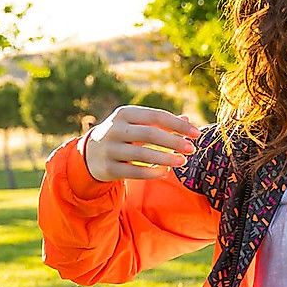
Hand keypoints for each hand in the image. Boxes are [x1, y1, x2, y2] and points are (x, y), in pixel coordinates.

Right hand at [83, 106, 200, 182]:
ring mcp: (110, 149)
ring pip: (142, 154)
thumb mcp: (136, 124)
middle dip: (174, 142)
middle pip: (150, 134)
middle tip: (192, 149)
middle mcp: (115, 129)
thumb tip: (188, 120)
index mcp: (124, 113)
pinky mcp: (109, 168)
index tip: (197, 133)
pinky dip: (152, 172)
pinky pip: (134, 172)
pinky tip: (165, 172)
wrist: (89, 154)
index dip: (178, 125)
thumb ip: (161, 122)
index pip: (156, 116)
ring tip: (182, 162)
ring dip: (166, 158)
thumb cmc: (122, 135)